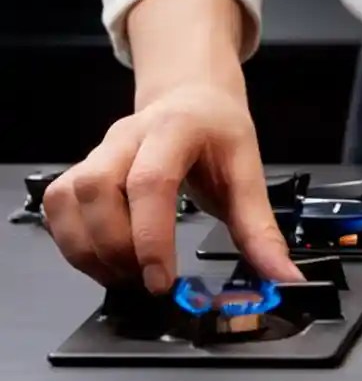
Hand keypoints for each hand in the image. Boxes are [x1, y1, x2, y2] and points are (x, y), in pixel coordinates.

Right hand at [43, 82, 302, 293]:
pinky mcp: (81, 168)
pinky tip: (103, 261)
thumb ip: (260, 229)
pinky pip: (58, 205)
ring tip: (126, 277)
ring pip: (67, 199)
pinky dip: (72, 241)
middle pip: (96, 190)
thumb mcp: (249, 172)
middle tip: (148, 282)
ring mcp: (98, 150)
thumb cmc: (219, 132)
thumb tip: (284, 277)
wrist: (191, 97)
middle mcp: (126, 137)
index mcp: (174, 131)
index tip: (162, 280)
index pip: (150, 183)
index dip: (150, 236)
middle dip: (116, 248)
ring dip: (90, 249)